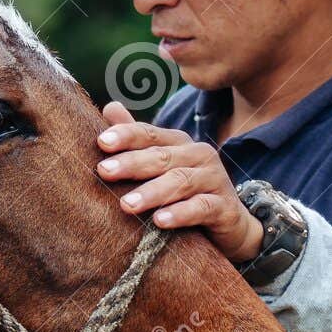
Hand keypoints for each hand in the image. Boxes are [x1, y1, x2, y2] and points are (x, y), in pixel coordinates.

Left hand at [96, 101, 263, 261]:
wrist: (230, 225)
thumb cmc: (186, 193)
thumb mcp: (161, 167)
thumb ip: (137, 141)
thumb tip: (109, 107)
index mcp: (179, 143)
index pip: (149, 134)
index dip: (126, 135)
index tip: (101, 142)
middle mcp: (199, 155)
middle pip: (162, 156)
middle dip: (132, 163)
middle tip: (104, 171)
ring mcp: (214, 179)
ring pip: (180, 181)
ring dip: (152, 192)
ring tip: (126, 204)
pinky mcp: (224, 207)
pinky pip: (202, 207)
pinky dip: (181, 213)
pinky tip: (160, 221)